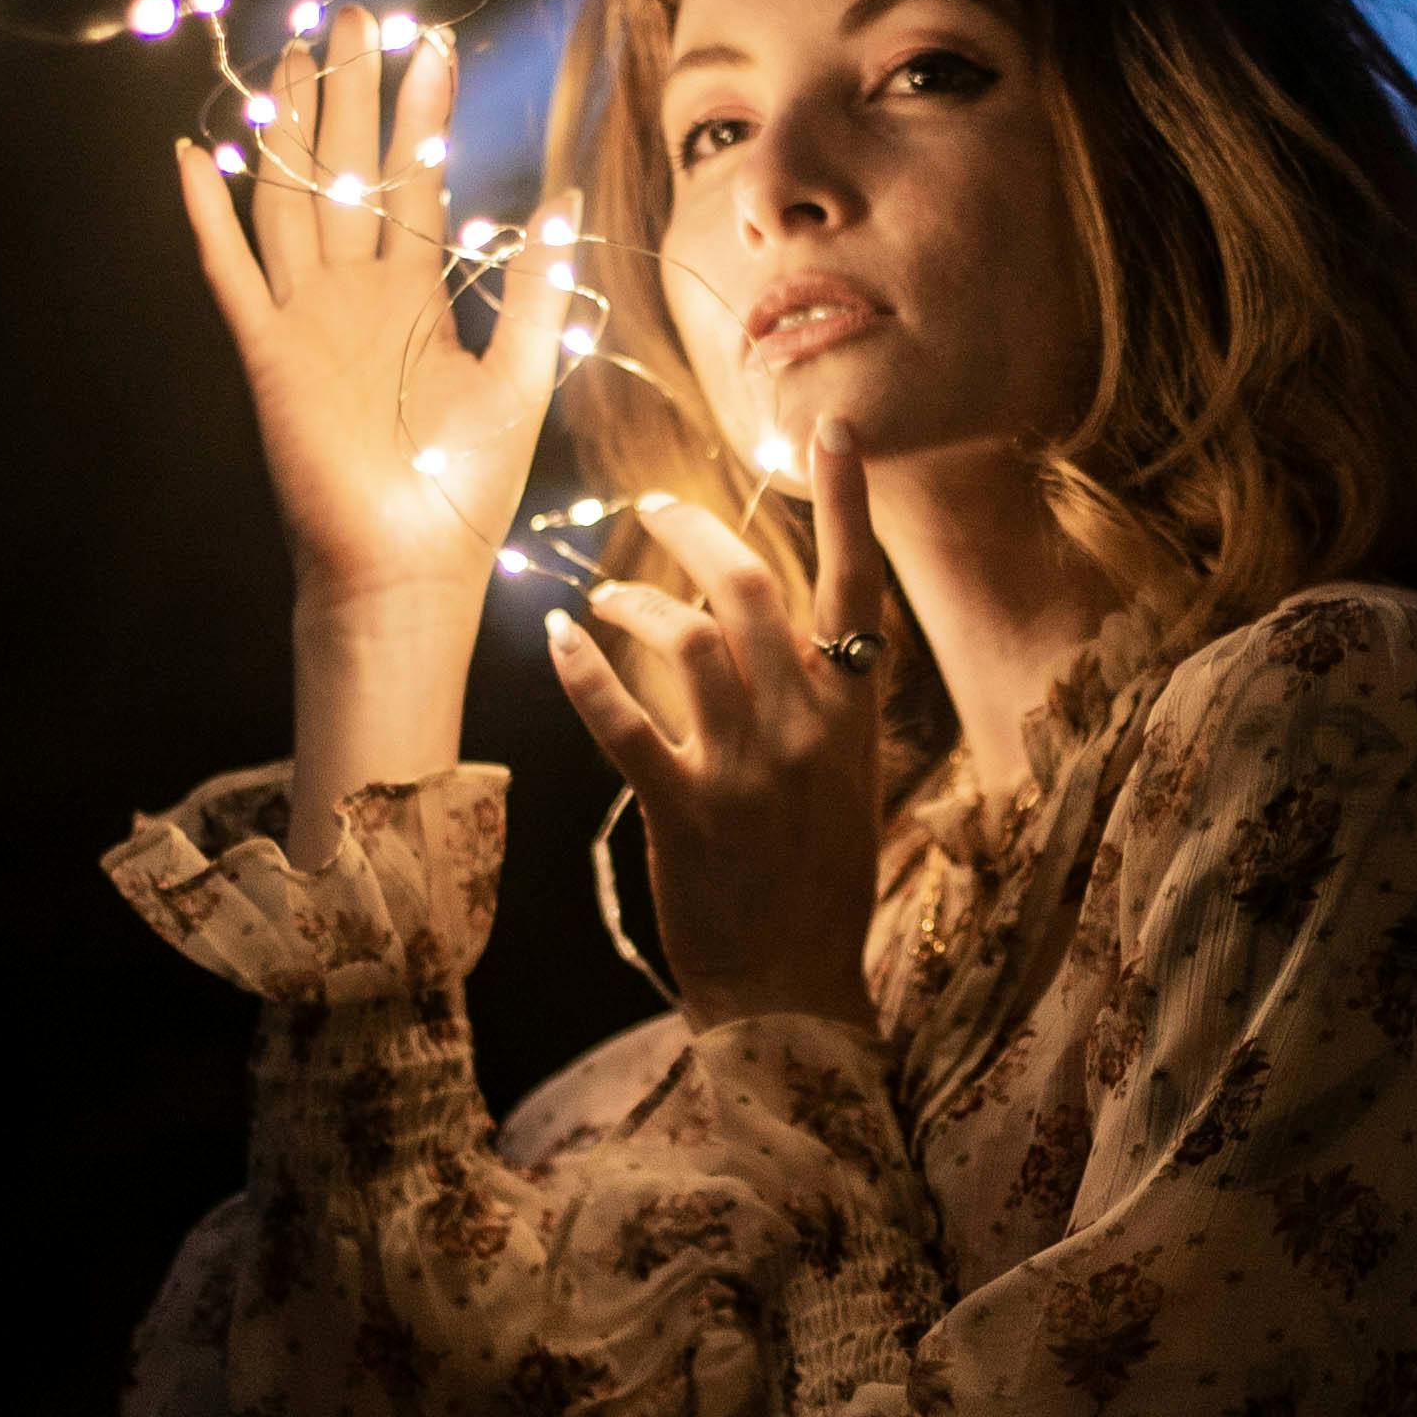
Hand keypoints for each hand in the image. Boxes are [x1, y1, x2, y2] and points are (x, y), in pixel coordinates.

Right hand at [172, 13, 586, 840]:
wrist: (408, 569)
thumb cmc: (462, 491)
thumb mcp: (518, 376)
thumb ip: (533, 290)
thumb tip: (561, 203)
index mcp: (413, 297)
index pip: (415, 181)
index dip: (422, 112)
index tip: (432, 43)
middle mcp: (353, 295)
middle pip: (347, 171)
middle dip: (351, 93)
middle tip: (352, 15)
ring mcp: (304, 318)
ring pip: (291, 199)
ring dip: (289, 129)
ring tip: (292, 53)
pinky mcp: (266, 353)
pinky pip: (229, 271)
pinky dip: (209, 214)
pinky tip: (195, 155)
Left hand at [544, 422, 891, 1031]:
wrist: (794, 989)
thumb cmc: (819, 883)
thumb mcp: (849, 782)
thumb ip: (825, 702)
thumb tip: (792, 628)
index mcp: (854, 715)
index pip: (858, 586)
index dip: (844, 501)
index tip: (826, 427)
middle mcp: (806, 728)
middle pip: (748, 589)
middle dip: (694, 530)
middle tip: (655, 506)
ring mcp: (746, 771)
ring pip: (686, 640)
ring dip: (635, 600)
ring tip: (605, 599)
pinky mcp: (684, 813)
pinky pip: (625, 722)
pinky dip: (585, 671)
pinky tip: (559, 635)